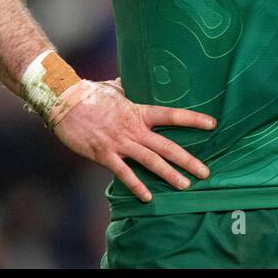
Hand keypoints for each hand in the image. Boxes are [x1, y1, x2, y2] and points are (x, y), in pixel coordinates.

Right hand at [50, 77, 216, 201]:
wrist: (64, 101)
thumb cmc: (89, 93)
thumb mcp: (114, 88)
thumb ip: (128, 88)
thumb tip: (133, 79)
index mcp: (139, 111)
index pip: (172, 115)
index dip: (194, 119)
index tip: (213, 124)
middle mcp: (134, 128)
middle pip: (167, 146)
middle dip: (188, 160)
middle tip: (205, 173)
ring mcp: (120, 142)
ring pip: (151, 161)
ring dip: (169, 174)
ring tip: (185, 185)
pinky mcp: (104, 154)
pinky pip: (124, 173)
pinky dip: (136, 185)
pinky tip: (148, 197)